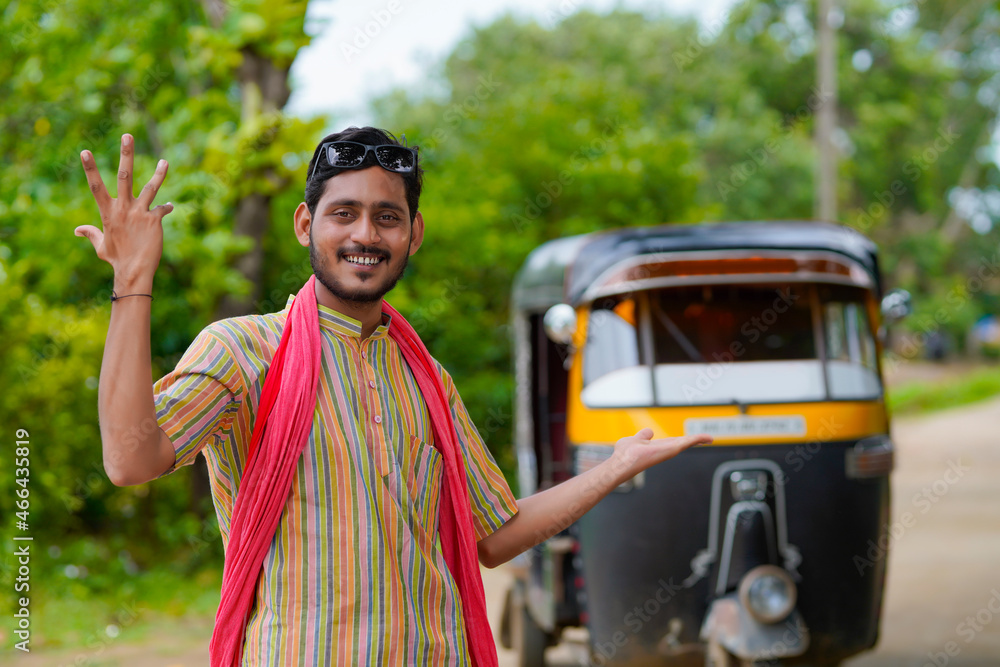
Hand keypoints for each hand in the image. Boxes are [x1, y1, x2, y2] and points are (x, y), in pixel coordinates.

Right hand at [75, 134, 172, 287]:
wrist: (135, 272)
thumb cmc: (117, 259)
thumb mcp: (101, 246)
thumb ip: (91, 234)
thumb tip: (77, 229)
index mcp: (108, 212)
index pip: (96, 186)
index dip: (90, 168)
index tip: (85, 151)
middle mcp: (124, 208)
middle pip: (124, 176)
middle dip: (126, 155)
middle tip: (128, 135)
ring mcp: (140, 213)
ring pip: (150, 188)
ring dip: (159, 174)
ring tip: (165, 161)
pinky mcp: (154, 220)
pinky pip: (162, 209)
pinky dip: (167, 208)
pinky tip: (170, 207)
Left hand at [610, 428, 712, 477]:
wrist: (623, 460)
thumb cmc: (625, 454)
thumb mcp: (635, 439)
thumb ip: (642, 436)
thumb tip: (649, 432)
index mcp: (658, 447)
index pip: (673, 442)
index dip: (682, 439)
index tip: (691, 438)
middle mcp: (664, 450)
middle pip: (683, 443)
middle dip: (695, 440)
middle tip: (707, 439)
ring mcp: (668, 450)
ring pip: (687, 442)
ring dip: (698, 439)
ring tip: (709, 438)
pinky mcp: (671, 449)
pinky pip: (687, 442)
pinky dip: (697, 439)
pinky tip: (706, 438)